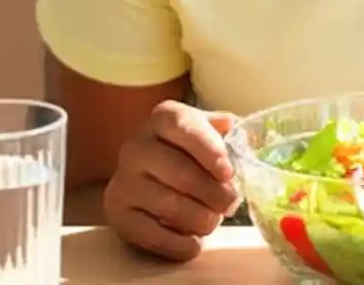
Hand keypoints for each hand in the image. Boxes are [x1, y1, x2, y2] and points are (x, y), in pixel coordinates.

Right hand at [104, 100, 241, 260]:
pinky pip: (150, 234)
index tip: (228, 173)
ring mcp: (123, 180)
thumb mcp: (211, 133)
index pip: (185, 128)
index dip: (209, 151)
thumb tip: (246, 140)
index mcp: (164, 119)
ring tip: (212, 221)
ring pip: (169, 206)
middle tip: (230, 204)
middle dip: (214, 193)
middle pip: (180, 172)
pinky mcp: (117, 213)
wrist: (151, 174)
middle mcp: (136, 146)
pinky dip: (178, 244)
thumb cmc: (191, 153)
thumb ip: (230, 134)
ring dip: (200, 219)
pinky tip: (194, 244)